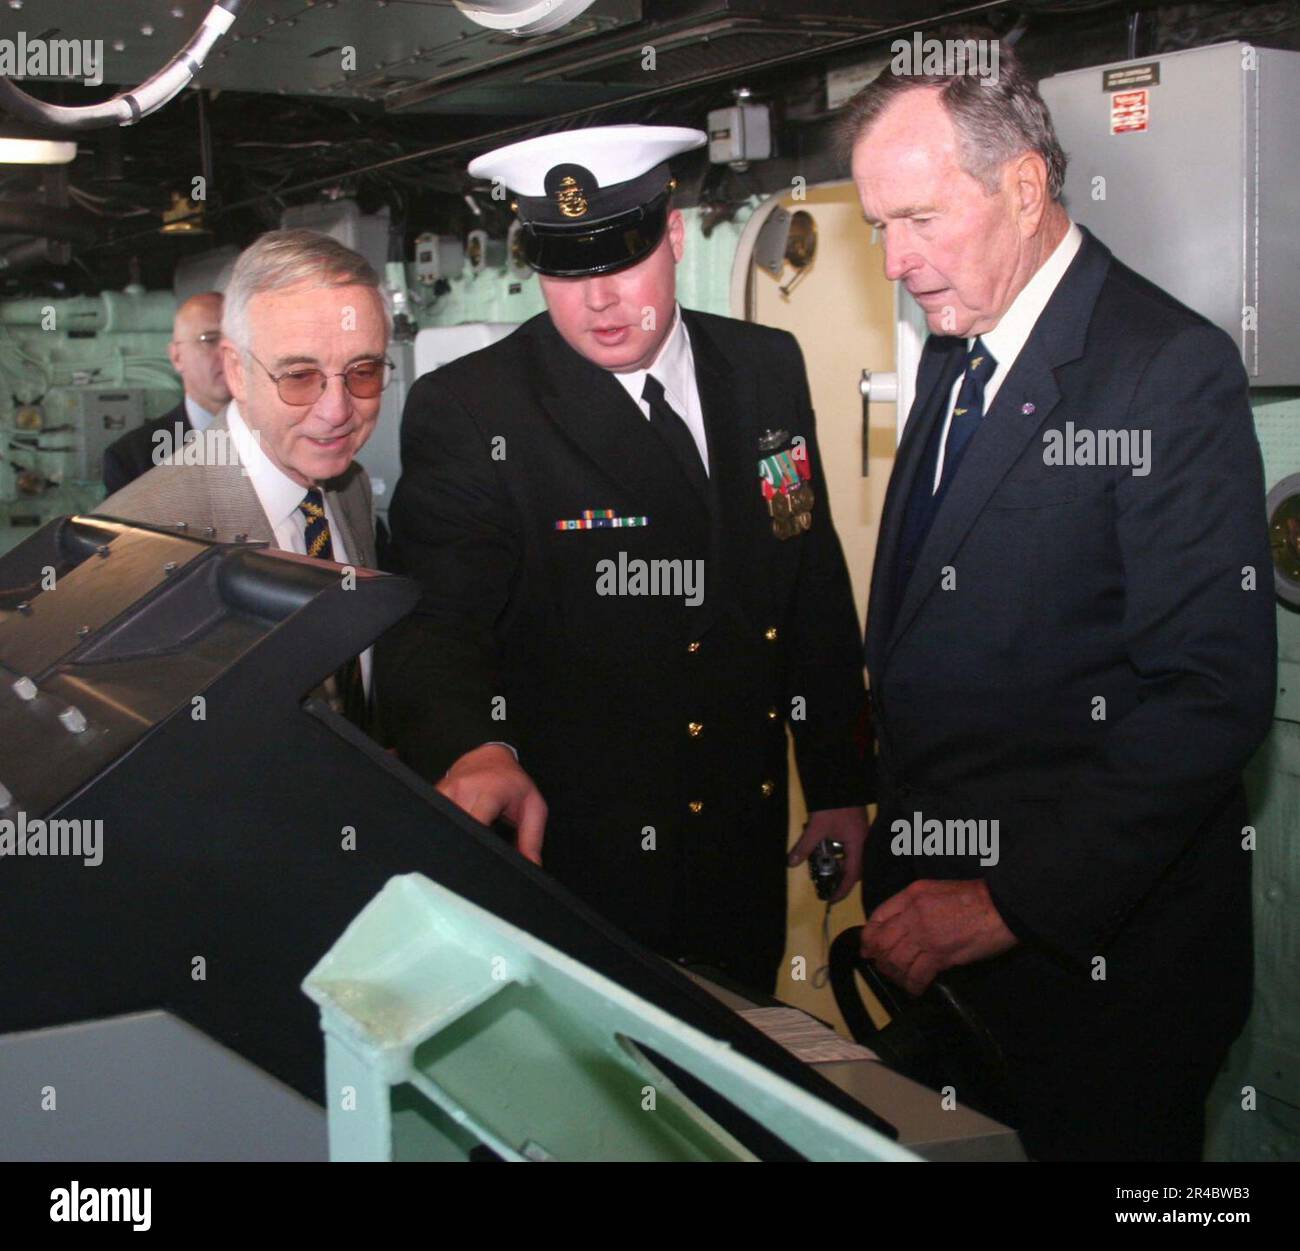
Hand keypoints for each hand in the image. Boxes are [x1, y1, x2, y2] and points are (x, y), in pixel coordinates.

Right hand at [437, 744, 546, 865]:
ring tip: (463, 848)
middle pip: (456, 827)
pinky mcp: (435, 793)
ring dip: (451, 837)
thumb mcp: (533, 808)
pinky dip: (443, 828)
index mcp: (489, 792)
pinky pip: (434, 815)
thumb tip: (531, 867)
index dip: (476, 845)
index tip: (480, 862)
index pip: (476, 822)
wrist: (492, 756)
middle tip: (471, 863)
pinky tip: (451, 837)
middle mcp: (464, 789)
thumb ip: (532, 839)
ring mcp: (446, 790)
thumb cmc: (513, 783)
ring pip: (441, 823)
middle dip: (463, 846)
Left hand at [787, 805, 869, 902]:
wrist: (840, 780)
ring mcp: (860, 834)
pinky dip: (838, 851)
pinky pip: (849, 846)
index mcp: (858, 845)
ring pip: (852, 856)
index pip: (852, 876)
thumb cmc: (832, 805)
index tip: (831, 900)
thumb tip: (792, 863)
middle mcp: (863, 842)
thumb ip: (804, 846)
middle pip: (855, 868)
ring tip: (822, 866)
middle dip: (840, 878)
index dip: (841, 890)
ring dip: (838, 863)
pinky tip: (824, 847)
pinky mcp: (856, 827)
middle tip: (826, 885)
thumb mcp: (816, 828)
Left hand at [860, 879, 1016, 995]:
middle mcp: (913, 914)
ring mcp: (925, 936)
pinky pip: (916, 975)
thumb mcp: (935, 889)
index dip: (869, 936)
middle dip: (879, 958)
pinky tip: (915, 988)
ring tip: (900, 979)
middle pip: (882, 942)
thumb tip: (899, 924)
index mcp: (911, 895)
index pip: (878, 917)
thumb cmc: (972, 898)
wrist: (1000, 907)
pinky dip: (913, 985)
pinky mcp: (940, 955)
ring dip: (895, 974)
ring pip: (896, 961)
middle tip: (883, 968)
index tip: (869, 948)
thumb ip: (914, 904)